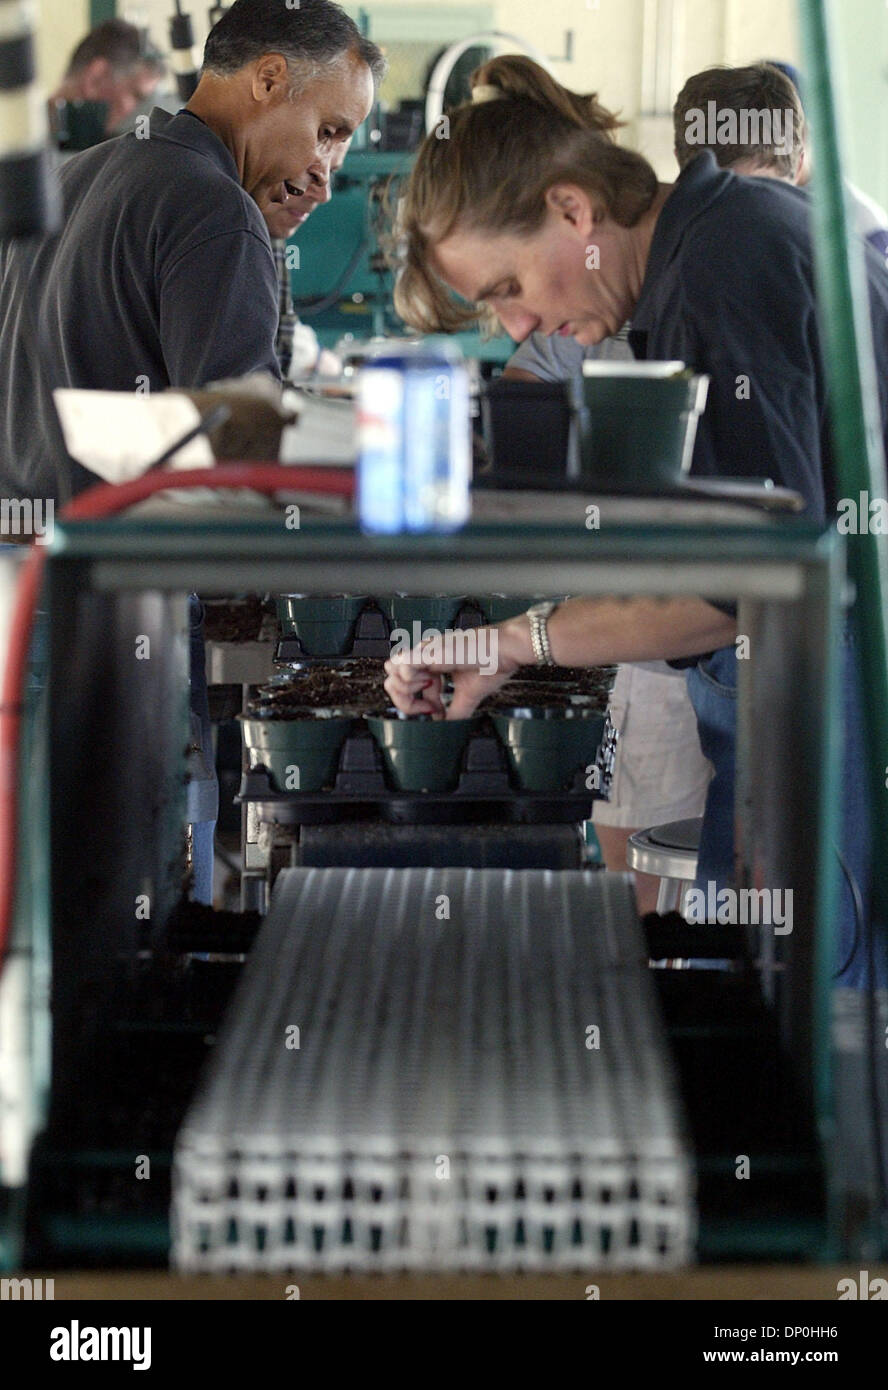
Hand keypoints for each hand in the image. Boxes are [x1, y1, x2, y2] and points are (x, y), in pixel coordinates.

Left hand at [383, 621, 525, 720]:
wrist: (505, 650)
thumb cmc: (492, 664)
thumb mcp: (469, 695)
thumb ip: (455, 711)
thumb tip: (445, 727)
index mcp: (432, 663)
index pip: (406, 686)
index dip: (415, 704)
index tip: (436, 711)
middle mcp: (424, 656)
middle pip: (391, 681)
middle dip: (405, 702)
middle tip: (430, 708)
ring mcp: (424, 652)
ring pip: (391, 673)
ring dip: (407, 691)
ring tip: (431, 692)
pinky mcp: (428, 651)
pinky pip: (402, 667)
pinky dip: (411, 681)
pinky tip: (431, 681)